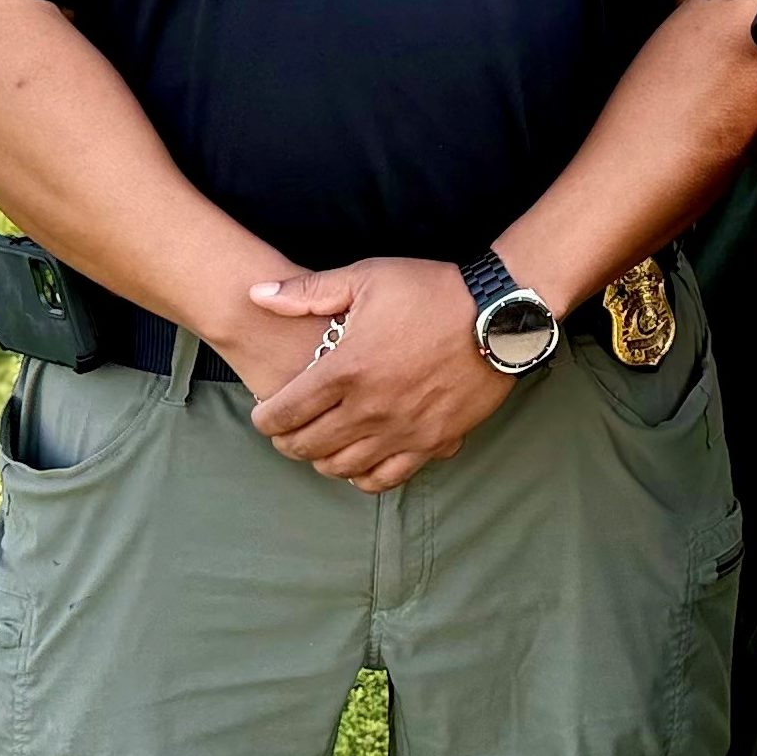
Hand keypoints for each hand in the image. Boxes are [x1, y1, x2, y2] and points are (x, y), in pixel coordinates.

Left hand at [246, 259, 515, 492]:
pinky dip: (363, 477)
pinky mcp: (433, 442)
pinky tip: (359, 462)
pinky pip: (386, 478)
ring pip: (342, 467)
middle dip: (287, 441)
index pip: (284, 413)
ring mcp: (403, 429)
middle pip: (307, 445)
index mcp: (347, 369)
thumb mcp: (368, 277)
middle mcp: (370, 408)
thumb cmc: (433, 290)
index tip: (265, 413)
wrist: (500, 313)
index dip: (265, 418)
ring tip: (320, 445)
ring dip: (321, 460)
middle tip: (287, 431)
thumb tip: (256, 293)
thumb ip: (306, 291)